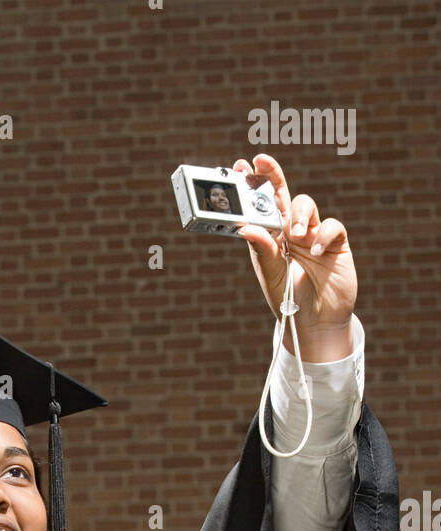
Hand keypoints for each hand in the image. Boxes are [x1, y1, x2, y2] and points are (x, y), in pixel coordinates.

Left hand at [233, 153, 356, 361]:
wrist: (316, 324)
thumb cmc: (289, 301)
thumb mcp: (271, 275)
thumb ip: (261, 250)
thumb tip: (245, 226)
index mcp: (270, 238)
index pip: (261, 205)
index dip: (253, 184)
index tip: (240, 166)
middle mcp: (290, 232)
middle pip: (282, 195)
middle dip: (272, 176)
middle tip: (260, 162)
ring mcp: (313, 234)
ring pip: (305, 205)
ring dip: (298, 214)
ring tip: (295, 235)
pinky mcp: (335, 242)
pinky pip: (331, 226)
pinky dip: (323, 235)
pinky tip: (317, 251)